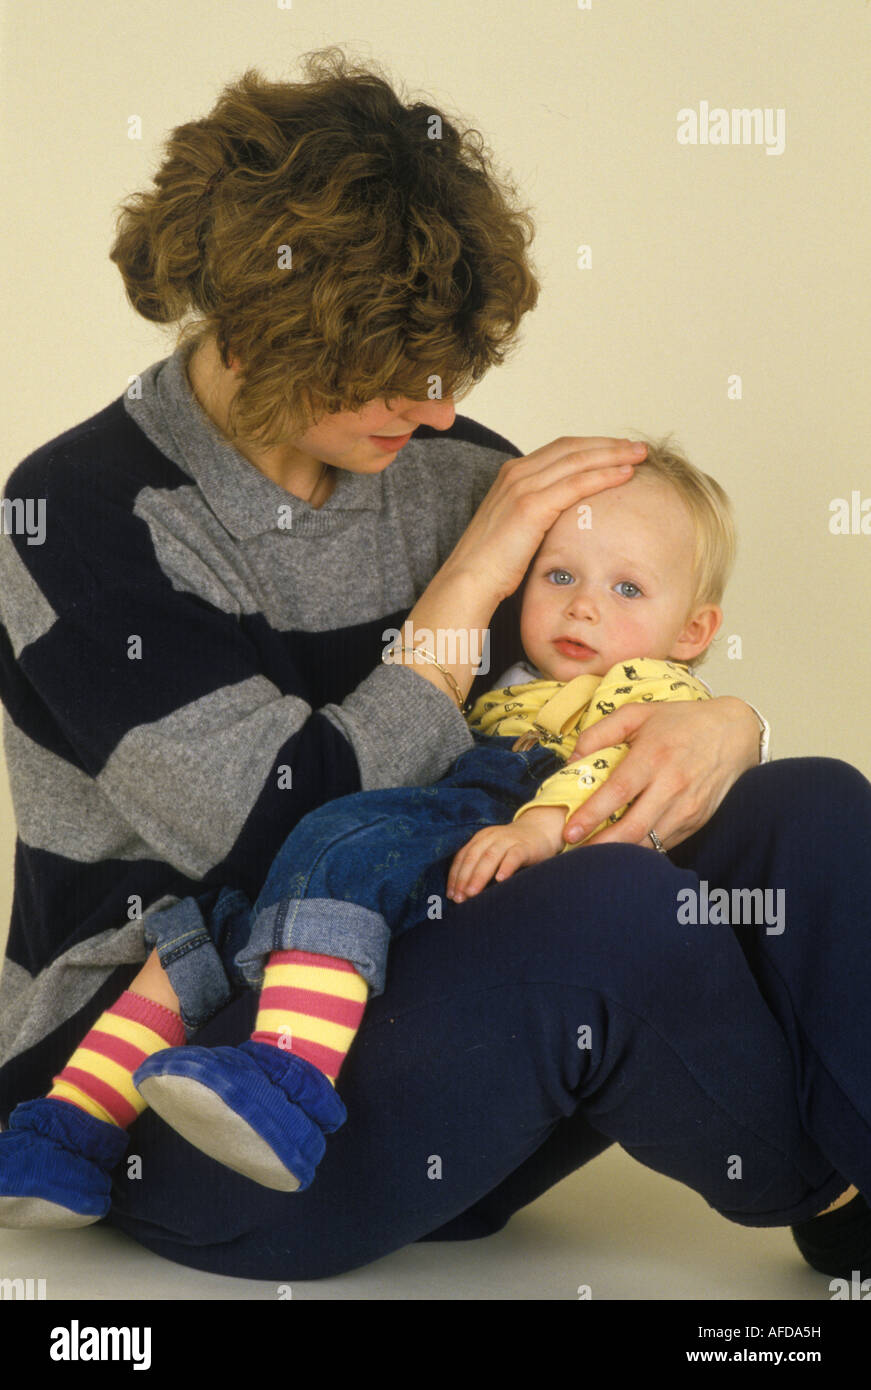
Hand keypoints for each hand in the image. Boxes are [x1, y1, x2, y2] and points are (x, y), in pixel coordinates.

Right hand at [442, 437, 647, 602]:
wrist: (470, 580)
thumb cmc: (494, 563)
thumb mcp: (516, 528)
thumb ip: (538, 512)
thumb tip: (565, 517)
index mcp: (512, 474)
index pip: (560, 449)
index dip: (592, 446)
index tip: (618, 450)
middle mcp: (516, 473)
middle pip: (572, 447)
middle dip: (608, 444)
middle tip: (636, 447)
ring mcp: (522, 487)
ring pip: (578, 460)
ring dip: (613, 455)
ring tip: (639, 455)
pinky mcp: (531, 506)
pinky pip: (576, 483)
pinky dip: (603, 475)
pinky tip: (625, 475)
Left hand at [446, 807, 565, 901]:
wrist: (540, 831)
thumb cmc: (512, 849)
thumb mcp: (493, 852)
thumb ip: (480, 866)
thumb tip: (463, 894)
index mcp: (480, 839)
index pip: (462, 857)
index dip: (455, 876)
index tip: (450, 895)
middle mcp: (491, 837)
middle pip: (473, 857)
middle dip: (464, 879)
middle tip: (459, 898)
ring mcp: (508, 840)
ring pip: (490, 857)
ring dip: (479, 876)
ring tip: (472, 893)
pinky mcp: (524, 846)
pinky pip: (513, 856)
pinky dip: (505, 867)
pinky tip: (500, 879)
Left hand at [562, 697, 760, 851]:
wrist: (734, 732)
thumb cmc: (680, 721)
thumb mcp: (637, 713)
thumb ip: (599, 733)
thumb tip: (571, 761)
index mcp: (654, 756)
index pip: (619, 792)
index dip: (592, 814)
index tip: (570, 831)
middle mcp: (673, 785)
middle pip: (634, 827)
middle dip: (602, 845)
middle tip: (576, 852)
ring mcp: (688, 807)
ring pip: (650, 842)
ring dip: (620, 852)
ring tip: (593, 855)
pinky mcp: (697, 820)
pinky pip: (665, 843)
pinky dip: (642, 849)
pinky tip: (623, 847)